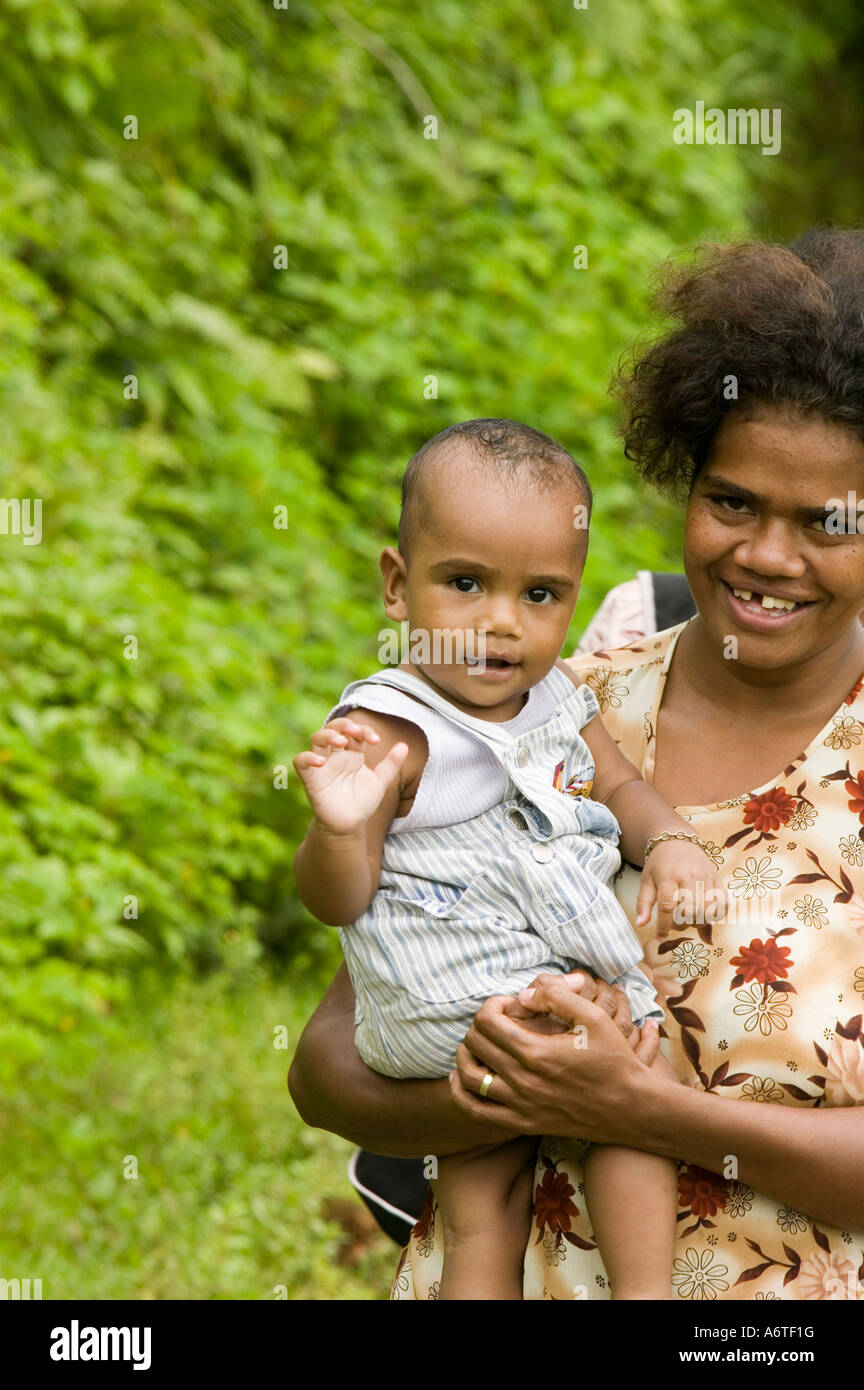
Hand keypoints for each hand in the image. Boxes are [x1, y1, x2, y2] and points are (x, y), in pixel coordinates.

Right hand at [293, 717, 407, 835]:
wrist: (350, 826)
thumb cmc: (362, 802)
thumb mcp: (380, 782)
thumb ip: (391, 764)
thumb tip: (405, 745)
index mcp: (353, 753)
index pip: (355, 732)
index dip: (364, 730)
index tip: (375, 740)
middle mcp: (336, 756)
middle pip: (333, 728)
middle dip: (344, 725)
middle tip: (356, 732)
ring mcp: (322, 766)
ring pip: (316, 739)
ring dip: (327, 735)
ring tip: (342, 742)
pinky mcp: (311, 779)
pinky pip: (301, 762)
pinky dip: (307, 758)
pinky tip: (321, 761)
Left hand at [449, 978, 665, 1141]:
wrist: (630, 1108)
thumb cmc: (614, 1059)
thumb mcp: (593, 1016)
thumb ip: (556, 996)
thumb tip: (521, 995)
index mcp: (536, 1052)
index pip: (488, 1021)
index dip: (492, 1005)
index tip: (509, 1004)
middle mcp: (522, 1081)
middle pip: (474, 1044)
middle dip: (480, 1024)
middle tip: (498, 1020)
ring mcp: (521, 1105)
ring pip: (469, 1077)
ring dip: (465, 1054)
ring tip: (477, 1043)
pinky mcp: (523, 1123)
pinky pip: (477, 1112)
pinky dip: (462, 1093)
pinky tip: (464, 1078)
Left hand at [636, 841, 726, 936]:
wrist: (678, 841)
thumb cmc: (660, 864)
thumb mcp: (646, 880)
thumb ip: (643, 903)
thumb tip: (641, 924)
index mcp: (668, 875)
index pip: (668, 906)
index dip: (664, 926)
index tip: (660, 936)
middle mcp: (689, 875)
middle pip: (690, 910)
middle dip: (682, 924)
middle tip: (676, 923)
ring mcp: (706, 877)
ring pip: (707, 910)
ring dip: (698, 921)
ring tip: (689, 918)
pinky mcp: (718, 879)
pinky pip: (723, 903)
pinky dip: (716, 914)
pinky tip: (705, 913)